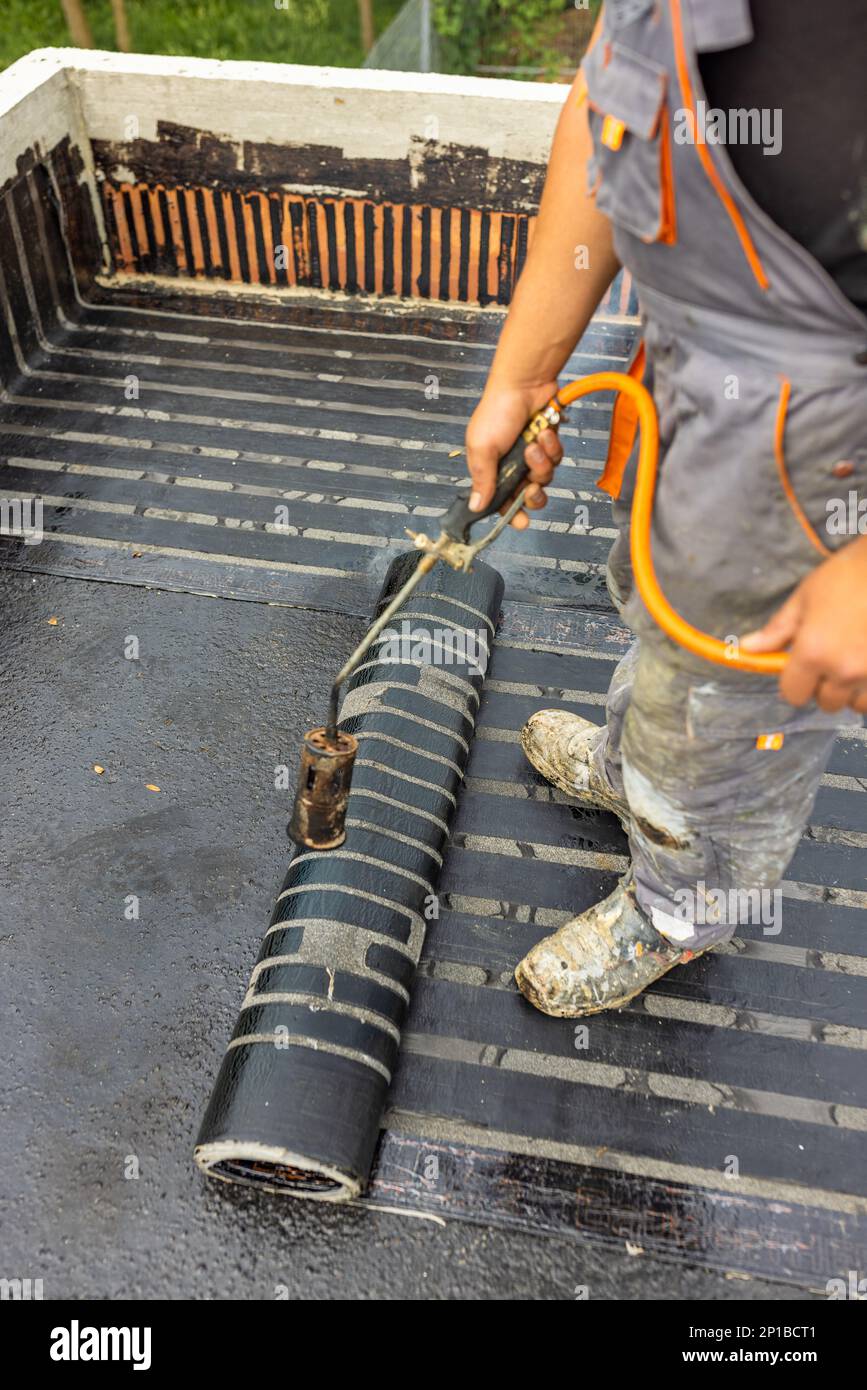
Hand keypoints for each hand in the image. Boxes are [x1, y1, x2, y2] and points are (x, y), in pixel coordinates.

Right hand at [464, 379, 562, 529]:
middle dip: (534, 493)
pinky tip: (545, 432)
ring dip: (541, 464)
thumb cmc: (497, 413)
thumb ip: (482, 480)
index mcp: (491, 470)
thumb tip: (475, 507)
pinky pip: (556, 458)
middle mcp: (512, 466)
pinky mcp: (549, 444)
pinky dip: (551, 447)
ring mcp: (532, 456)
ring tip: (534, 445)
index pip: (501, 501)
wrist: (525, 383)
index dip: (511, 513)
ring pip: (545, 477)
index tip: (521, 522)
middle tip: (533, 485)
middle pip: (528, 495)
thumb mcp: (482, 448)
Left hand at [741, 536, 866, 711]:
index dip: (793, 682)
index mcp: (814, 653)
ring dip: (850, 690)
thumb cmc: (845, 575)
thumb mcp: (804, 599)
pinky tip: (866, 664)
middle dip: (823, 685)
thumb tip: (748, 648)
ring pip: (854, 704)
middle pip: (825, 702)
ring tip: (853, 659)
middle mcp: (844, 670)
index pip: (793, 694)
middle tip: (830, 657)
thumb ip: (777, 630)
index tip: (800, 666)